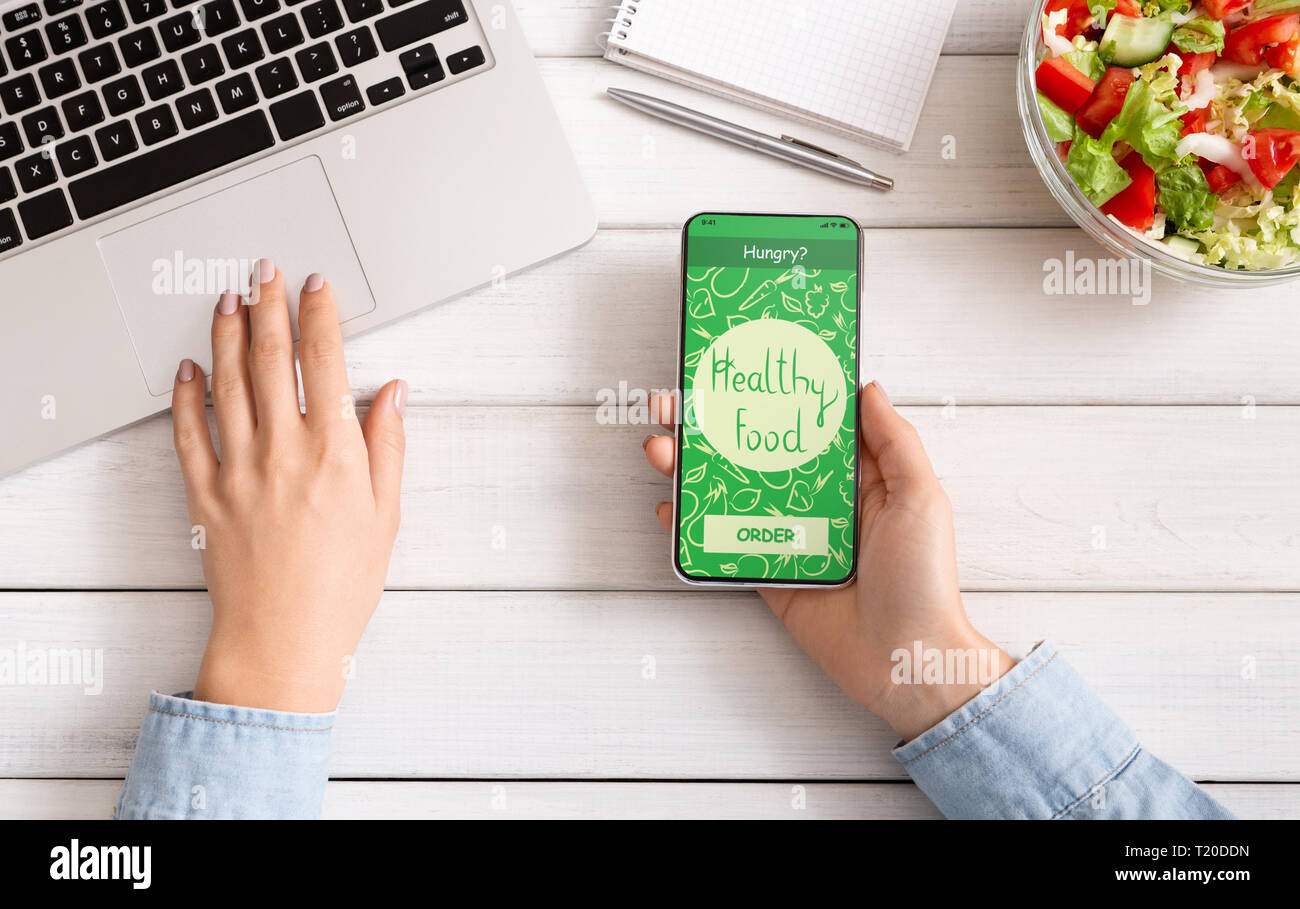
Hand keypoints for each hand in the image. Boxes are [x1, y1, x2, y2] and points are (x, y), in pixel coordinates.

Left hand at [171, 260, 406, 712]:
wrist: (283, 641)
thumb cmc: (341, 587)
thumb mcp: (386, 516)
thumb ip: (388, 447)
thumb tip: (394, 394)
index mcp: (335, 454)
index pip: (326, 362)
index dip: (321, 315)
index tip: (317, 286)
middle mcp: (284, 450)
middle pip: (272, 358)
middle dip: (270, 305)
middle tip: (265, 271)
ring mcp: (239, 469)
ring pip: (228, 382)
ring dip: (227, 334)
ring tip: (228, 300)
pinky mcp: (205, 493)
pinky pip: (189, 431)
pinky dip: (187, 394)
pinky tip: (189, 367)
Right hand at [643, 382, 1011, 741]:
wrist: (906, 659)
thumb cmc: (923, 578)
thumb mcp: (921, 496)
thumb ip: (894, 440)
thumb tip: (866, 386)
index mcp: (854, 477)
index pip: (802, 425)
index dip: (768, 397)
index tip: (735, 370)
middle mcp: (816, 501)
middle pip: (754, 452)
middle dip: (711, 426)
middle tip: (674, 404)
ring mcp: (787, 536)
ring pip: (729, 492)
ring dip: (690, 467)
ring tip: (660, 447)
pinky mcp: (767, 572)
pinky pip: (722, 542)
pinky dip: (690, 524)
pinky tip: (667, 505)